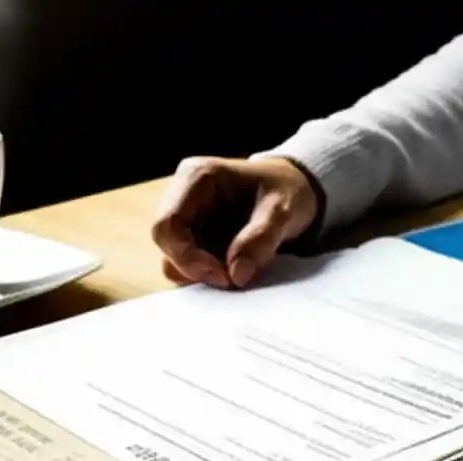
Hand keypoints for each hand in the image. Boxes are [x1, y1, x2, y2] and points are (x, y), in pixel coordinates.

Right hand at [152, 156, 318, 288]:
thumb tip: (236, 275)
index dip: (186, 257)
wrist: (296, 191)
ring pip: (176, 259)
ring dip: (204, 274)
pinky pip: (192, 265)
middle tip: (233, 281)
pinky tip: (238, 270)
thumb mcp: (283, 210)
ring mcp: (188, 219)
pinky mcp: (197, 238)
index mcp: (196, 177)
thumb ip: (260, 239)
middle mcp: (182, 197)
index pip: (166, 224)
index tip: (222, 276)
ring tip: (241, 272)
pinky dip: (212, 274)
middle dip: (196, 269)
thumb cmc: (287, 190)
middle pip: (167, 244)